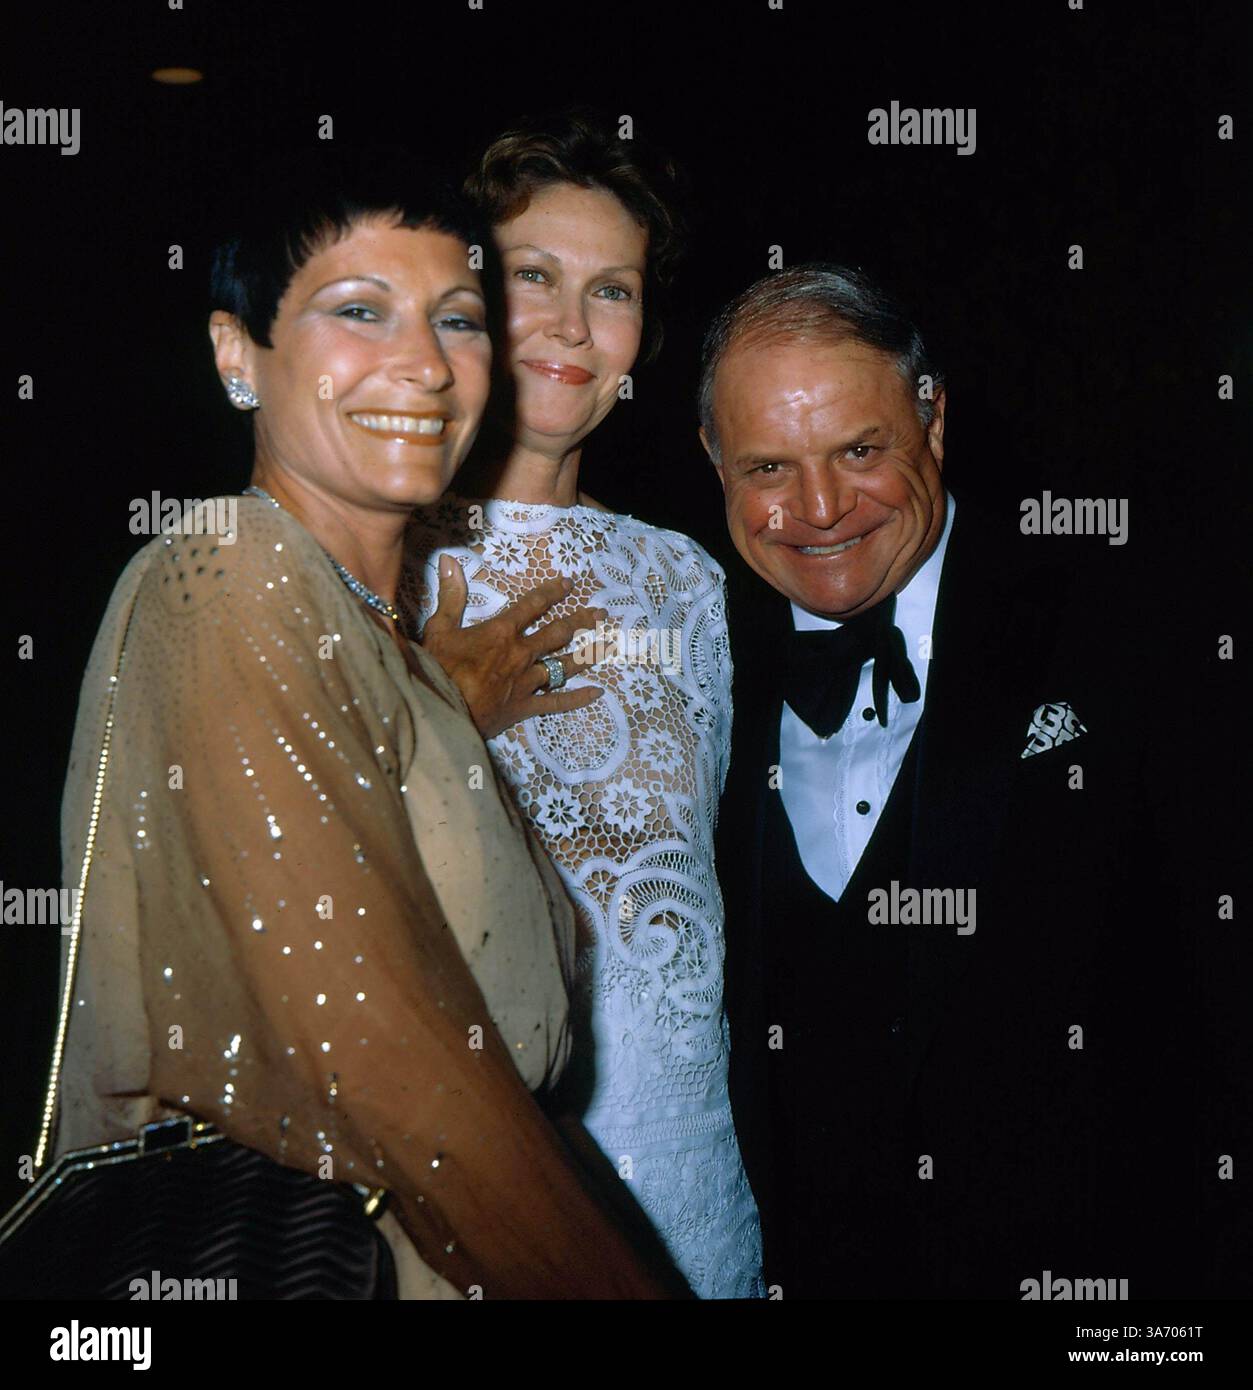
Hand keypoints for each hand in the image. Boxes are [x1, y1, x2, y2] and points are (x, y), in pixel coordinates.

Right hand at [421, 556, 608, 739]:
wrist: (440, 710)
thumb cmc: (437, 668)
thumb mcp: (439, 628)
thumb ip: (450, 595)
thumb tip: (450, 560)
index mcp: (502, 632)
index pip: (533, 605)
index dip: (552, 592)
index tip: (570, 584)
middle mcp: (521, 653)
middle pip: (558, 633)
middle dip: (581, 621)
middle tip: (601, 613)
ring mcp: (527, 681)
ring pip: (565, 666)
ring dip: (588, 654)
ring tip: (608, 646)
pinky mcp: (525, 707)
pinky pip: (557, 702)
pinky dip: (578, 699)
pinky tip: (597, 693)